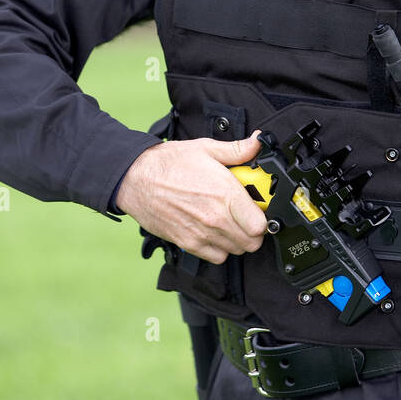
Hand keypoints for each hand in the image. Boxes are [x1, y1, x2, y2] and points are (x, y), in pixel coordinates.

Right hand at [116, 131, 267, 263]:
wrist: (136, 179)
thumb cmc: (168, 163)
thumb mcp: (206, 149)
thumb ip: (237, 150)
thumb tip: (257, 142)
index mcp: (226, 194)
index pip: (261, 224)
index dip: (264, 216)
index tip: (259, 208)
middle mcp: (216, 218)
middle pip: (252, 241)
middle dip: (254, 229)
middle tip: (246, 215)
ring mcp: (202, 233)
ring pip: (236, 250)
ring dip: (238, 239)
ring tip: (229, 221)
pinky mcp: (188, 243)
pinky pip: (217, 257)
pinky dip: (220, 249)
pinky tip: (215, 232)